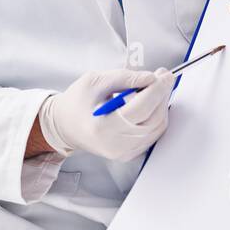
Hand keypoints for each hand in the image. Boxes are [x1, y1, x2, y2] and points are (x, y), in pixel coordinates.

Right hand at [39, 68, 174, 162]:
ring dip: (161, 106)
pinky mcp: (128, 154)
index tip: (164, 75)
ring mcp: (123, 153)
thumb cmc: (76, 103)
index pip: (140, 108)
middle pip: (153, 119)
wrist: (65, 126)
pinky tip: (150, 104)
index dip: (157, 90)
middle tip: (163, 77)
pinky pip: (152, 135)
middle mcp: (115, 144)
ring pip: (157, 128)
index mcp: (103, 127)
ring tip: (156, 88)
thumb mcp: (95, 81)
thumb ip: (124, 78)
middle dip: (162, 95)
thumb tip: (151, 78)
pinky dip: (156, 117)